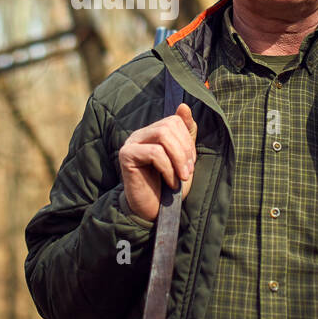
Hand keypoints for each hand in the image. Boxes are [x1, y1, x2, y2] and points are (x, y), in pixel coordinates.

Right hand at [118, 103, 197, 221]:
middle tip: (187, 172)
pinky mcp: (126, 155)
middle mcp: (140, 135)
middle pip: (169, 126)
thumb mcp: (183, 158)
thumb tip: (184, 106)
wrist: (153, 211)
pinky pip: (154, 152)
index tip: (191, 163)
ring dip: (178, 159)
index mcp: (152, 133)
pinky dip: (168, 168)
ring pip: (162, 135)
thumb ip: (185, 134)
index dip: (187, 141)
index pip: (174, 120)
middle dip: (184, 150)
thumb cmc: (168, 186)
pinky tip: (170, 183)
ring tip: (181, 178)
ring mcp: (131, 143)